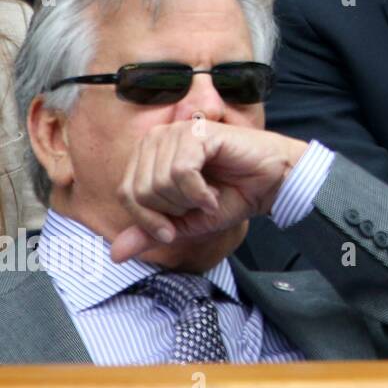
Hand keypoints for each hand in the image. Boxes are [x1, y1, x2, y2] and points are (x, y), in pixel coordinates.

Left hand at [110, 120, 307, 262]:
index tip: (172, 232)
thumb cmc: (232, 196)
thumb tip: (115, 255)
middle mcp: (158, 138)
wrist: (271, 185)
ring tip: (208, 197)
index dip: (148, 220)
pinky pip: (181, 172)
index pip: (126, 193)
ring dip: (188, 201)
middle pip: (141, 190)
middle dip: (172, 210)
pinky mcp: (198, 132)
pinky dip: (199, 193)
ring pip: (160, 182)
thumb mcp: (185, 223)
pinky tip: (214, 193)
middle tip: (198, 206)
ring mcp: (178, 132)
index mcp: (149, 155)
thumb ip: (150, 233)